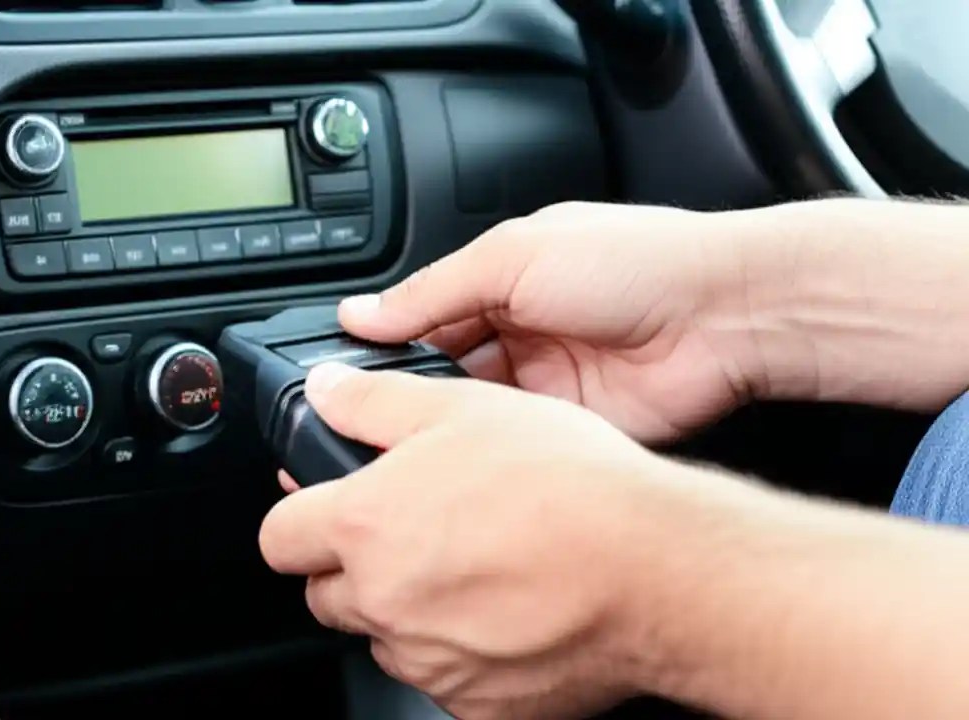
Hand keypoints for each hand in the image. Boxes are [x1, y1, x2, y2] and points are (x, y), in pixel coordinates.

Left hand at [260, 363, 716, 719]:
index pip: (278, 539)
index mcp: (364, 526)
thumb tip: (325, 393)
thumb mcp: (461, 408)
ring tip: (479, 567)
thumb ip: (373, 404)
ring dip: (411, 611)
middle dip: (355, 567)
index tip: (326, 512)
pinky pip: (447, 681)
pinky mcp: (478, 706)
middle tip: (417, 533)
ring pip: (387, 639)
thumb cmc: (568, 485)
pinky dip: (465, 656)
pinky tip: (510, 614)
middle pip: (326, 594)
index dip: (301, 519)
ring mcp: (430, 661)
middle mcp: (384, 601)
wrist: (656, 567)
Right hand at [338, 202, 760, 443]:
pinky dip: (484, 452)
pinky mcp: (568, 430)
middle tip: (360, 413)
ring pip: (470, 413)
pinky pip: (511, 445)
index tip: (338, 373)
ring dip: (441, 424)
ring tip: (398, 438)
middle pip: (440, 370)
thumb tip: (362, 313)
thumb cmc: (639, 261)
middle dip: (405, 391)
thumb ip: (432, 291)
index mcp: (501, 281)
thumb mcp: (512, 256)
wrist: (726, 314)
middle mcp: (518, 333)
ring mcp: (544, 385)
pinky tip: (454, 458)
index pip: (422, 317)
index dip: (382, 344)